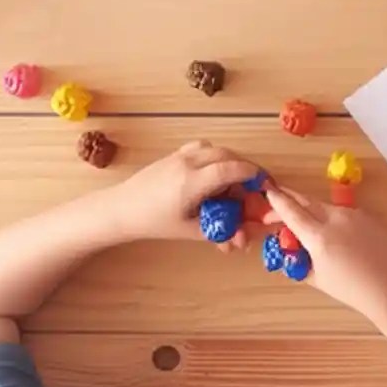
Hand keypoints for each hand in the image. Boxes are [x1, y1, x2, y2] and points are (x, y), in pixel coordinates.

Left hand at [109, 141, 259, 241]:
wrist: (121, 209)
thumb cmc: (153, 222)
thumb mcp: (189, 231)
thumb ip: (220, 231)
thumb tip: (245, 237)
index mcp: (192, 182)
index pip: (231, 169)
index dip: (253, 174)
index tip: (265, 185)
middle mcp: (187, 163)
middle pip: (227, 156)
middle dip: (245, 169)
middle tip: (253, 187)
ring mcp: (180, 155)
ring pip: (215, 149)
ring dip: (230, 162)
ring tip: (234, 182)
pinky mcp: (174, 154)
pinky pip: (202, 149)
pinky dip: (214, 157)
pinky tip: (212, 175)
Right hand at [266, 185, 386, 320]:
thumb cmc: (352, 289)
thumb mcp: (317, 278)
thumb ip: (299, 261)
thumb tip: (289, 250)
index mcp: (319, 236)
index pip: (292, 212)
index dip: (277, 202)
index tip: (267, 192)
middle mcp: (335, 219)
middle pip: (306, 201)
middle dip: (289, 201)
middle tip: (275, 205)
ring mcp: (353, 215)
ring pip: (323, 206)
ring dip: (309, 211)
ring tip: (304, 227)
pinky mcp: (366, 216)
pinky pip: (341, 213)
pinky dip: (329, 218)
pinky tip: (332, 236)